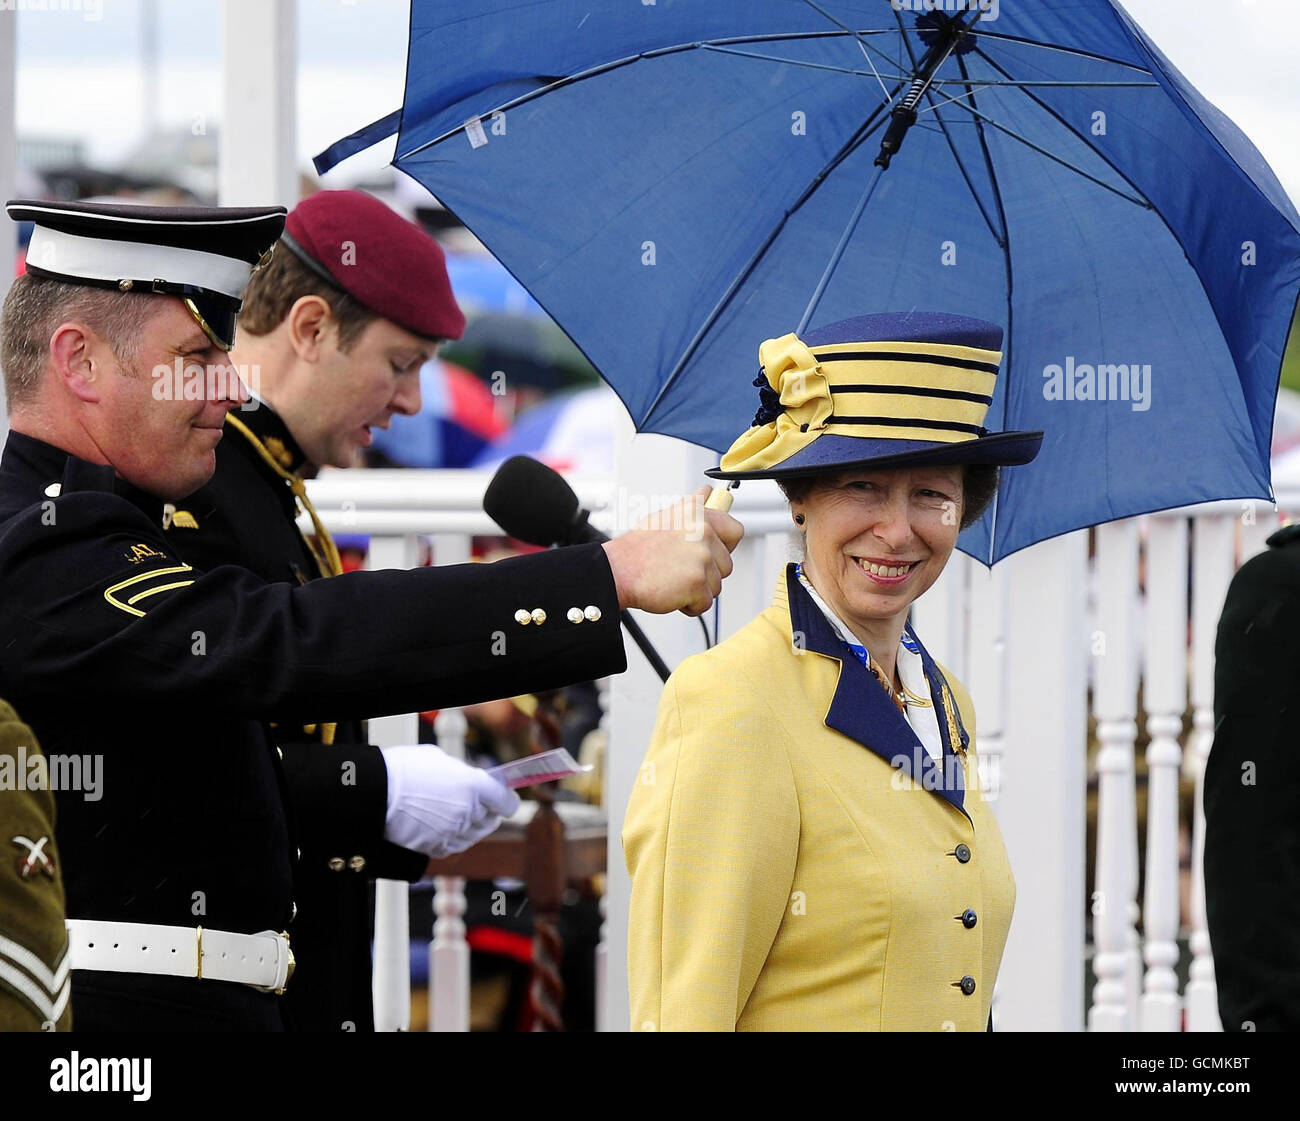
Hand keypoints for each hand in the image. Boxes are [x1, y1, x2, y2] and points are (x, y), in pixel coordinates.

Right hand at [378, 744, 520, 858]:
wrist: (375, 793)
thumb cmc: (404, 769)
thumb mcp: (439, 759)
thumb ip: (461, 774)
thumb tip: (469, 780)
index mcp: (474, 785)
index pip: (506, 802)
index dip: (507, 801)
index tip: (505, 800)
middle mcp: (468, 811)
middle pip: (490, 820)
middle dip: (487, 813)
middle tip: (479, 805)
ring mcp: (452, 832)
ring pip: (473, 836)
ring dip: (470, 827)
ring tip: (455, 815)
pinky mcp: (435, 847)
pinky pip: (453, 846)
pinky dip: (451, 839)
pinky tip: (442, 827)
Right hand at [601, 485, 743, 616]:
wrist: (617, 571)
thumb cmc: (638, 549)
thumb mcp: (665, 517)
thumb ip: (692, 507)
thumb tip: (707, 493)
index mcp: (697, 515)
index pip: (735, 531)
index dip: (725, 546)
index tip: (711, 552)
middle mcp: (703, 532)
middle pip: (726, 565)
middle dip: (707, 574)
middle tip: (680, 569)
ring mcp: (701, 557)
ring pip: (716, 586)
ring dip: (697, 590)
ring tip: (672, 579)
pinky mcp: (697, 582)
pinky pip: (705, 603)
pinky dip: (689, 605)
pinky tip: (671, 591)